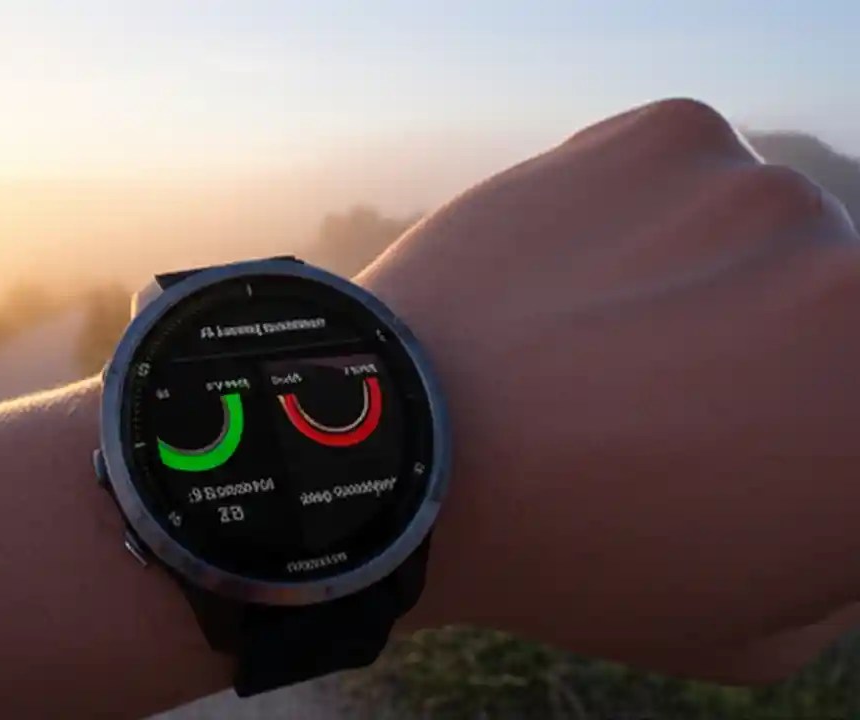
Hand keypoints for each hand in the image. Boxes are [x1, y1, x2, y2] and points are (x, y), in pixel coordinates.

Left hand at [360, 99, 859, 680]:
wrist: (403, 456)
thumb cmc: (570, 559)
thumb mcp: (747, 628)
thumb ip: (839, 559)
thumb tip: (840, 467)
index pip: (855, 399)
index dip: (798, 421)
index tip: (736, 434)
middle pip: (833, 308)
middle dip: (763, 348)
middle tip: (659, 392)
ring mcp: (770, 201)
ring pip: (760, 232)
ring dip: (704, 276)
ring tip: (594, 338)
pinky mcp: (678, 133)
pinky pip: (684, 170)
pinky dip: (640, 212)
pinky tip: (567, 276)